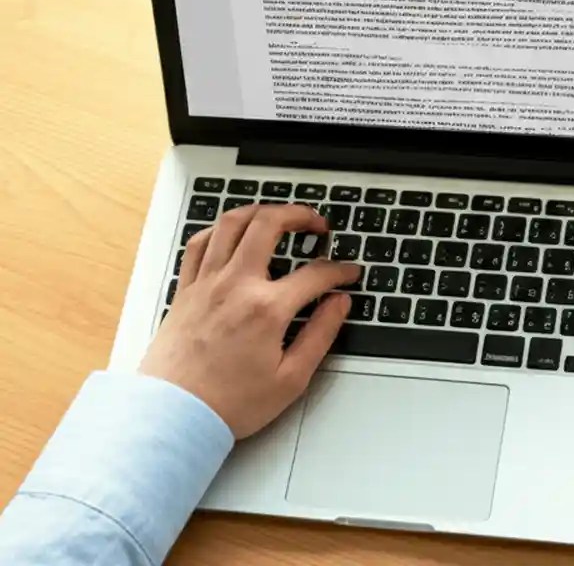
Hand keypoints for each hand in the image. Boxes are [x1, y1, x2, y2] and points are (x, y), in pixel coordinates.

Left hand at [140, 205, 360, 438]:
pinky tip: (232, 232)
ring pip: (232, 223)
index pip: (316, 274)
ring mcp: (206, 284)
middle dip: (301, 216)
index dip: (340, 270)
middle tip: (317, 224)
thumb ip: (321, 334)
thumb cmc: (227, 404)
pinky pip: (200, 242)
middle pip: (269, 225)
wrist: (173, 416)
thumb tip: (338, 305)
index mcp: (266, 310)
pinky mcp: (186, 290)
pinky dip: (220, 229)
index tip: (349, 273)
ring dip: (260, 211)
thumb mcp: (291, 379)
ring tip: (279, 215)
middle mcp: (235, 286)